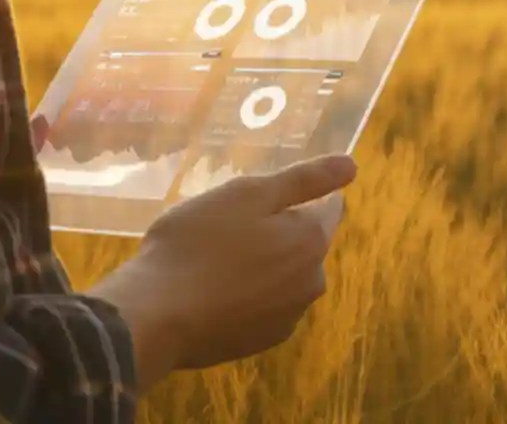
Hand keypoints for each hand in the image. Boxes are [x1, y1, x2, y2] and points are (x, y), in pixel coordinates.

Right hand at [85, 154, 354, 390]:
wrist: (155, 318)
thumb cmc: (197, 243)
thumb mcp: (245, 194)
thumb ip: (302, 180)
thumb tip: (351, 165)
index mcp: (311, 241)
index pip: (327, 209)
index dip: (300, 195)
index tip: (265, 195)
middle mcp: (311, 282)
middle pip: (304, 244)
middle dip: (277, 232)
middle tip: (228, 224)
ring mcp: (287, 317)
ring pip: (284, 277)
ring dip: (263, 265)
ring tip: (215, 258)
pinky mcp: (260, 342)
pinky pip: (263, 306)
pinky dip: (247, 295)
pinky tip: (212, 291)